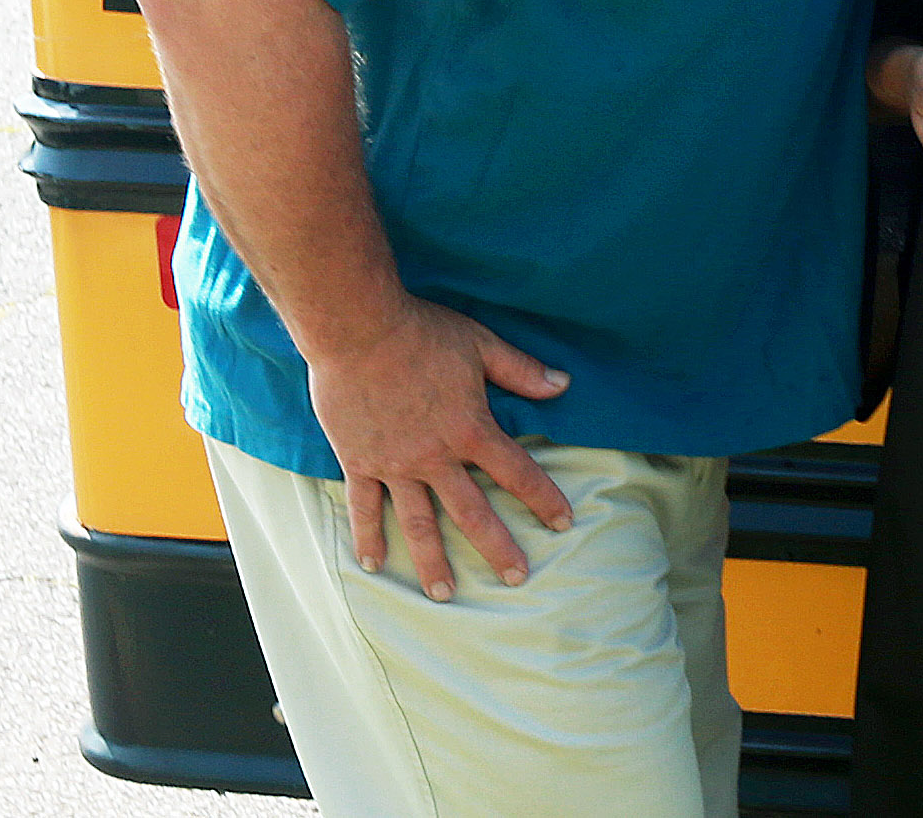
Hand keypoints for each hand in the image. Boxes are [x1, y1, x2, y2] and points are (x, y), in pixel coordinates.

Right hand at [303, 296, 573, 601]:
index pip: (517, 472)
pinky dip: (368, 536)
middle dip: (498, 547)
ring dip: (433, 561)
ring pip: (419, 522)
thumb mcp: (480, 345)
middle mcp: (435, 457)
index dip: (543, 498)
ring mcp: (395, 464)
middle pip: (473, 512)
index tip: (563, 522)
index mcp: (470, 429)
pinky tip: (374, 564)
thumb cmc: (422, 331)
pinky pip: (365, 507)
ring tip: (445, 594)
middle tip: (516, 578)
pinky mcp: (359, 461)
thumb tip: (563, 384)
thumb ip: (520, 370)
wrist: (358, 329)